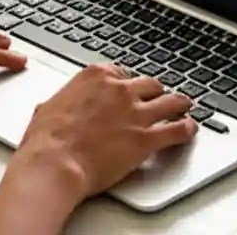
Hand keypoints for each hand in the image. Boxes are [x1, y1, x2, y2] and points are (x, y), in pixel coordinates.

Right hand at [0, 64, 197, 233]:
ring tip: (184, 107)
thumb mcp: (49, 107)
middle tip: (158, 100)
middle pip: (150, 84)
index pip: (124, 73)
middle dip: (155, 93)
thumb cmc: (46, 141)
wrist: (53, 164)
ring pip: (171, 101)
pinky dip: (188, 129)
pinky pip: (178, 129)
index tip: (132, 91)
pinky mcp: (147, 138)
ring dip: (179, 105)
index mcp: (96, 76)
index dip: (130, 84)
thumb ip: (64, 101)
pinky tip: (190, 129)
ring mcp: (136, 112)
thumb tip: (58, 107)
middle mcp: (120, 89)